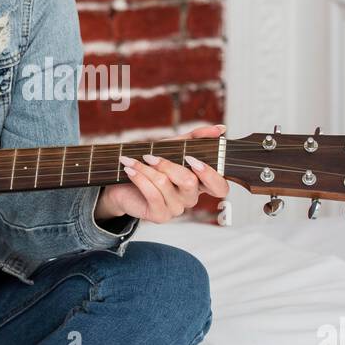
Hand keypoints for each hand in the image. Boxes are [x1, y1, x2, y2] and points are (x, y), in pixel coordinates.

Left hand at [95, 124, 229, 223]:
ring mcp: (176, 209)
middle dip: (167, 165)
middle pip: (190, 182)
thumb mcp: (175, 146)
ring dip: (145, 169)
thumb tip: (220, 129)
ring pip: (165, 184)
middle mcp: (191, 198)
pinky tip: (130, 169)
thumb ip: (197, 137)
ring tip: (132, 161)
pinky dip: (139, 177)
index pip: (220, 188)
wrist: (124, 182)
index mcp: (200, 183)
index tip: (191, 158)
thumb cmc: (152, 164)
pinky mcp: (160, 216)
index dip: (210, 175)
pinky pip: (152, 194)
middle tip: (150, 156)